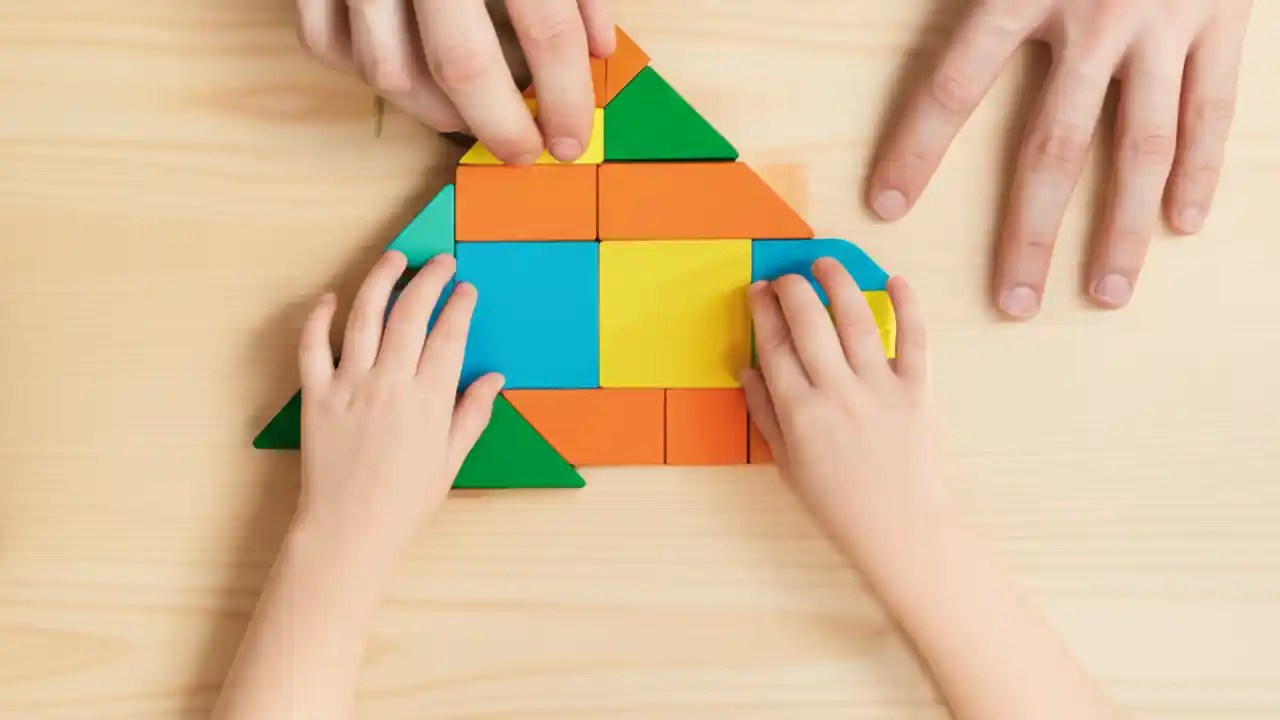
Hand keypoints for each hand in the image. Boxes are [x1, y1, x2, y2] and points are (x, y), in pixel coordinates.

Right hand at [295, 0, 614, 162]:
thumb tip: (596, 48)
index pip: (546, 31)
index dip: (567, 96)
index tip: (573, 138)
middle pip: (461, 66)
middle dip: (501, 126)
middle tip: (525, 152)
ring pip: (388, 71)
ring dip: (437, 112)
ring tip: (473, 117)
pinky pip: (329, 47)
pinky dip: (371, 76)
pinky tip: (411, 78)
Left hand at [295, 251, 503, 552]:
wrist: (349, 530)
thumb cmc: (405, 502)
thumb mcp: (451, 460)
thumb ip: (472, 414)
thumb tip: (495, 379)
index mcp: (429, 400)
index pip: (449, 336)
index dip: (459, 306)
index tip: (466, 289)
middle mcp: (390, 383)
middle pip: (411, 314)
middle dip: (429, 280)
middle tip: (440, 262)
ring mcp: (349, 385)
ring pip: (364, 317)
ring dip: (380, 280)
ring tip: (394, 259)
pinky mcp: (316, 395)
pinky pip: (312, 346)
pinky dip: (319, 317)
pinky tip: (331, 297)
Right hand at [742, 259, 937, 557]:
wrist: (901, 528)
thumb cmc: (839, 504)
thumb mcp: (788, 465)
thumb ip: (766, 415)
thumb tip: (747, 371)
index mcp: (800, 413)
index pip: (775, 347)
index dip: (763, 312)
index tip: (758, 290)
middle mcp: (837, 393)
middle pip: (808, 324)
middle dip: (792, 290)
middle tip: (786, 276)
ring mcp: (879, 389)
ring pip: (855, 320)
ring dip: (838, 283)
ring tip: (826, 263)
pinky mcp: (917, 390)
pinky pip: (915, 338)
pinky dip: (907, 305)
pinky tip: (895, 281)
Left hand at [868, 0, 1251, 317]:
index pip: (955, 83)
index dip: (918, 148)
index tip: (885, 206)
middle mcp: (1096, 17)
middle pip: (1052, 147)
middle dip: (1028, 233)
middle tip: (1012, 302)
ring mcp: (1166, 26)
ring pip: (1138, 149)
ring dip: (1118, 228)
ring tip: (1103, 293)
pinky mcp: (1224, 24)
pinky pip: (1212, 113)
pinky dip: (1199, 170)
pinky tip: (1180, 226)